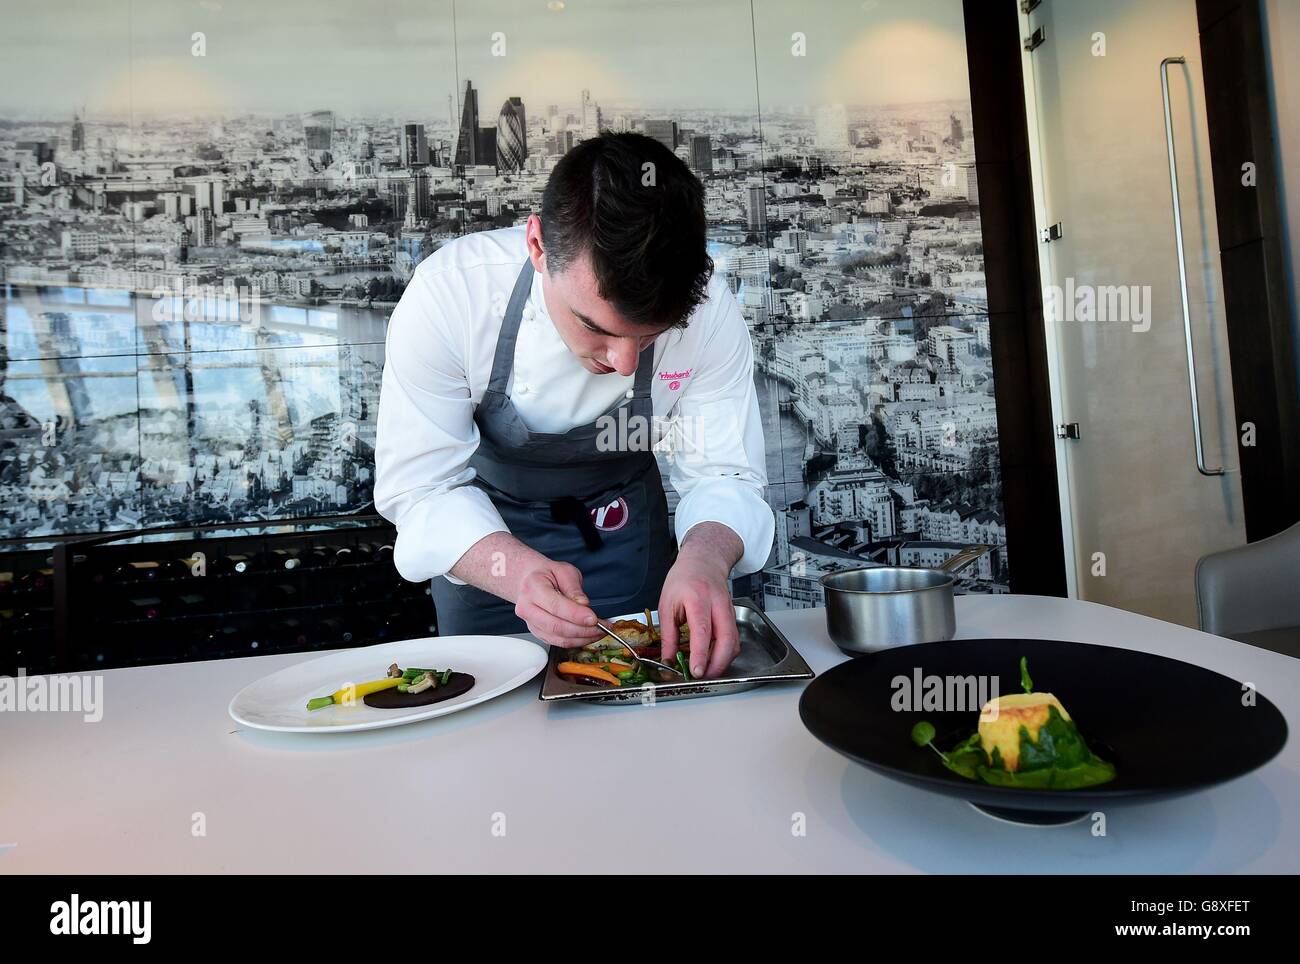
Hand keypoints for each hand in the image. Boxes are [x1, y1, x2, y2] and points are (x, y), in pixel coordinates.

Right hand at [512, 557, 601, 647]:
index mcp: (533, 588)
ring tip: (599, 632)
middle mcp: (528, 608)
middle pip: (556, 626)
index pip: (556, 606)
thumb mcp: (563, 570)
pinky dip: (575, 641)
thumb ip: (573, 588)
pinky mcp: (537, 632)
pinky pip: (557, 642)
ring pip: (558, 638)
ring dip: (582, 638)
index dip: (576, 615)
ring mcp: (531, 623)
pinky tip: (588, 635)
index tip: (594, 619)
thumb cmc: (546, 574)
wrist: (528, 580)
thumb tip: (583, 604)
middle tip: (602, 627)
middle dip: (583, 630)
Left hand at [658, 527, 741, 678]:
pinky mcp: (733, 616)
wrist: (704, 561)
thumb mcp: (667, 604)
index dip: (700, 654)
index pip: (702, 631)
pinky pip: (734, 639)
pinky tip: (715, 660)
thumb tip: (668, 660)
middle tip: (704, 677)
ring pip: (734, 642)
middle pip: (726, 639)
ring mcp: (728, 610)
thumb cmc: (683, 580)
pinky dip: (726, 653)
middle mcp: (717, 605)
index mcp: (697, 599)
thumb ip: (668, 635)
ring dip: (723, 661)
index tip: (696, 671)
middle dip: (718, 664)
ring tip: (708, 672)